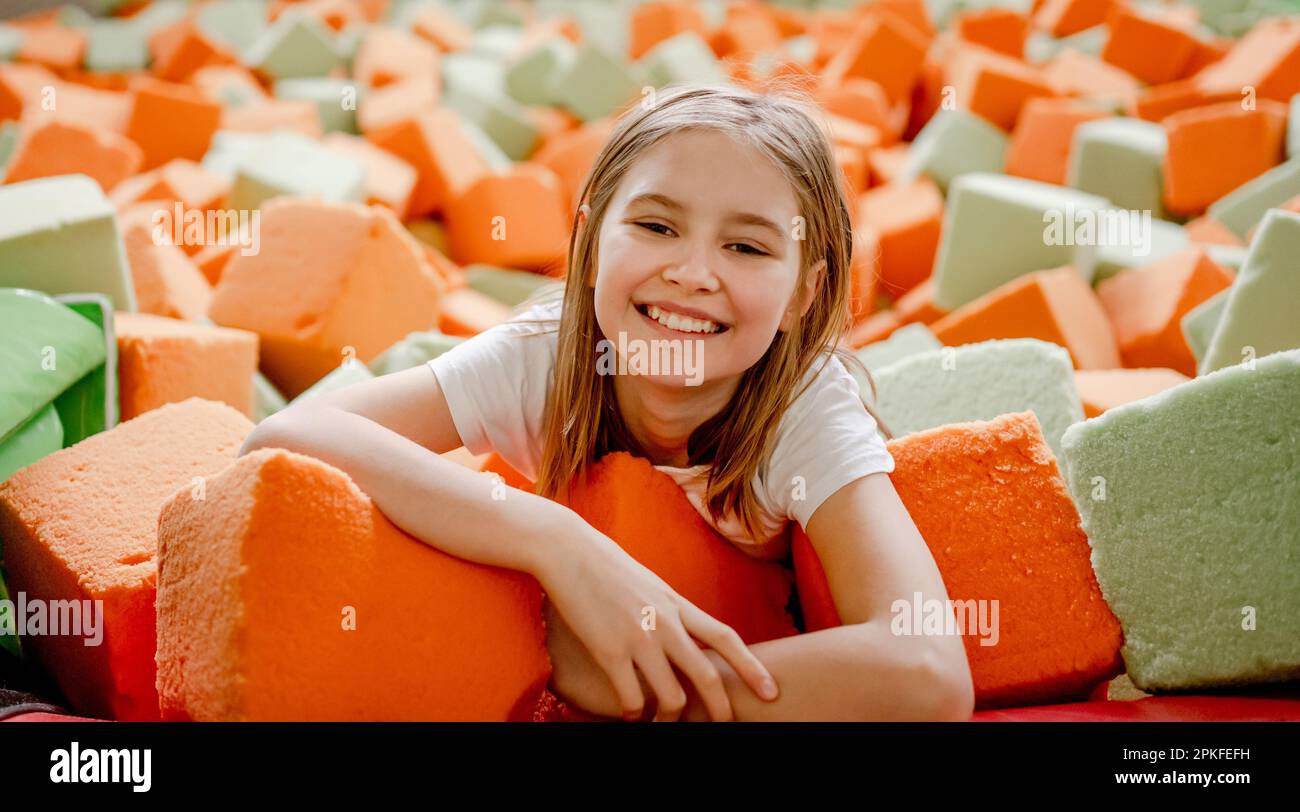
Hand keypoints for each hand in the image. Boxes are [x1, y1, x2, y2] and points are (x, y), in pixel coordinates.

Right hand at [538, 525, 778, 721]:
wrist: (568, 549)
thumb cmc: (604, 563)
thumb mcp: (649, 583)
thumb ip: (668, 609)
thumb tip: (681, 629)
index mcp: (677, 604)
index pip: (725, 638)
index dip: (752, 667)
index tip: (772, 690)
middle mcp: (665, 622)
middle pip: (707, 676)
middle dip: (722, 708)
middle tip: (727, 726)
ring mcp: (638, 637)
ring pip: (672, 696)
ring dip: (671, 719)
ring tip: (664, 724)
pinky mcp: (609, 650)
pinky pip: (632, 697)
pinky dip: (636, 714)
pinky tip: (631, 715)